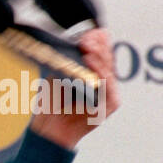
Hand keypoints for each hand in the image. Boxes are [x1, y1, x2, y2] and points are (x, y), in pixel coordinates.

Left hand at [27, 28, 119, 148]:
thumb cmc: (52, 103)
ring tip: (87, 47)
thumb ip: (66, 60)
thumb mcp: (56, 75)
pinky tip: (91, 62)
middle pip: (107, 56)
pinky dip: (100, 72)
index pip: (101, 50)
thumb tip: (69, 38)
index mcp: (94, 72)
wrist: (50, 129)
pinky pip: (108, 85)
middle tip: (86, 38)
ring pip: (108, 68)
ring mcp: (109, 93)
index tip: (88, 33)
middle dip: (97, 45)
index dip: (97, 39)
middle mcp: (104, 81)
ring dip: (98, 55)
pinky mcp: (111, 104)